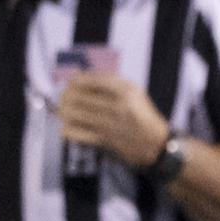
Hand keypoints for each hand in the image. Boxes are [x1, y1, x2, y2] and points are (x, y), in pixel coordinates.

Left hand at [57, 72, 172, 168]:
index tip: (72, 83)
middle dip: (65, 95)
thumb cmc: (142, 116)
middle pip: (77, 96)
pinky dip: (67, 128)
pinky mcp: (103, 141)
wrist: (156, 145)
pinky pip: (76, 133)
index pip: (89, 80)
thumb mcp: (134, 92)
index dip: (75, 81)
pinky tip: (68, 126)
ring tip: (63, 109)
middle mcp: (116, 106)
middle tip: (63, 96)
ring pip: (73, 113)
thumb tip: (79, 75)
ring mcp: (109, 125)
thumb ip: (109, 81)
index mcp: (124, 91)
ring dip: (63, 110)